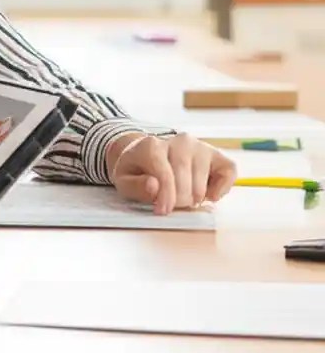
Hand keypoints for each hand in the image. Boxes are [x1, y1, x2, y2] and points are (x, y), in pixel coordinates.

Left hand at [108, 133, 237, 213]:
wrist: (148, 155)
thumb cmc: (137, 171)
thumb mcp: (124, 181)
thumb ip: (135, 186)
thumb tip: (153, 186)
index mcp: (152, 146)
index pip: (164, 174)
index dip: (165, 197)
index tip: (162, 211)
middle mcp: (180, 141)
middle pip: (185, 182)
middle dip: (178, 201)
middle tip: (171, 204)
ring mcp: (200, 146)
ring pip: (203, 184)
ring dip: (194, 198)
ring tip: (182, 196)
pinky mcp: (216, 154)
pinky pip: (229, 172)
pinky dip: (221, 188)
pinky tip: (206, 193)